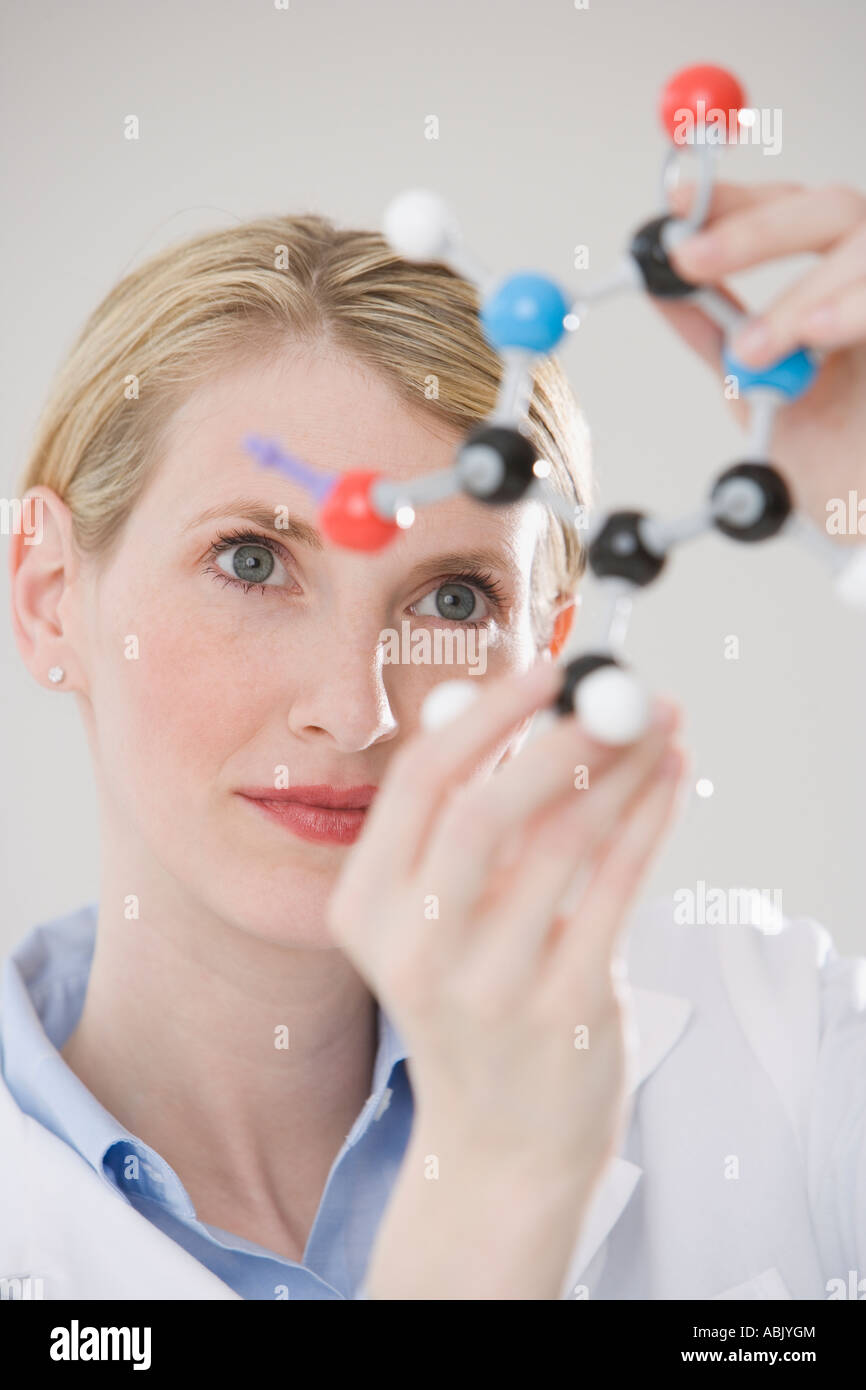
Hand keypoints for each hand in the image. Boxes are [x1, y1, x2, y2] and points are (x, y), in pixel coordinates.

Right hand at [327, 661, 685, 1297]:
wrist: (498, 1143)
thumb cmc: (468, 1002)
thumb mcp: (428, 919)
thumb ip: (457, 822)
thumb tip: (522, 705)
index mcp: (363, 909)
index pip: (417, 786)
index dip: (485, 717)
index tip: (543, 670)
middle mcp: (414, 949)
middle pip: (484, 812)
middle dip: (560, 738)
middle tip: (616, 691)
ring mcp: (490, 988)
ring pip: (564, 845)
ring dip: (622, 772)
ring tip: (659, 726)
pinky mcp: (564, 1013)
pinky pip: (616, 892)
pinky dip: (647, 823)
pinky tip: (667, 783)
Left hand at [655, 181, 865, 537]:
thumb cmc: (830, 452)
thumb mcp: (757, 386)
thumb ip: (717, 334)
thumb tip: (659, 287)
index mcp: (834, 278)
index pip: (788, 207)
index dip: (734, 200)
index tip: (676, 205)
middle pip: (831, 210)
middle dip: (755, 233)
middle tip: (691, 261)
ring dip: (801, 296)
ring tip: (754, 348)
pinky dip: (853, 311)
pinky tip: (820, 334)